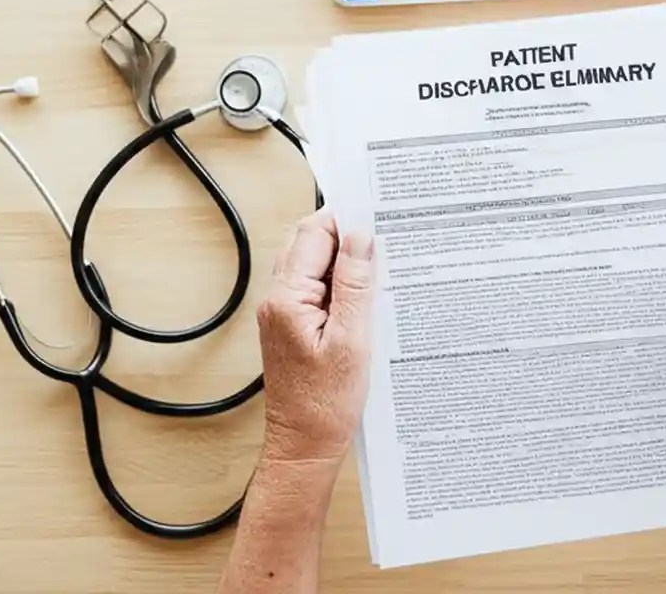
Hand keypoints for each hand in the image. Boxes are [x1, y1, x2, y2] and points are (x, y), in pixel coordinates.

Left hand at [256, 210, 374, 462]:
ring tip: (381, 272)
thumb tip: (360, 236)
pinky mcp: (293, 326)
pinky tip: (367, 299)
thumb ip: (354, 284)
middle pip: (310, 244)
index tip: (380, 218)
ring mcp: (283, 313)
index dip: (347, 221)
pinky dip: (341, 286)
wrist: (304, 446)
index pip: (314, 234)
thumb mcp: (352, 341)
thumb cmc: (326, 405)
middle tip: (386, 241)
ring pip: (314, 265)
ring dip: (345, 263)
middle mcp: (278, 300)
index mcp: (287, 299)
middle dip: (347, 237)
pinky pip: (317, 290)